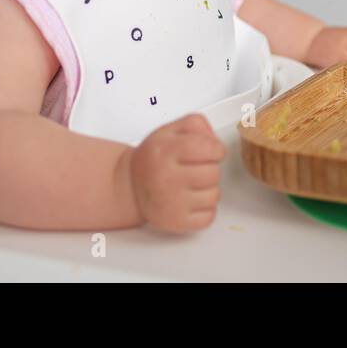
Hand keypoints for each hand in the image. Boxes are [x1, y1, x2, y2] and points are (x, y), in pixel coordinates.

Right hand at [125, 113, 224, 233]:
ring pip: (214, 195)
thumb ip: (196, 125)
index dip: (216, 149)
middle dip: (210, 168)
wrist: (130, 186)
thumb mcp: (169, 130)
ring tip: (192, 184)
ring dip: (208, 189)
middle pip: (213, 172)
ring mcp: (170, 203)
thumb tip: (215, 141)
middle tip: (196, 167)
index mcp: (164, 151)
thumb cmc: (153, 159)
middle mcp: (165, 178)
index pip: (206, 147)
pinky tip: (191, 200)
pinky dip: (205, 209)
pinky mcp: (176, 222)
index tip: (213, 151)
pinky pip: (209, 216)